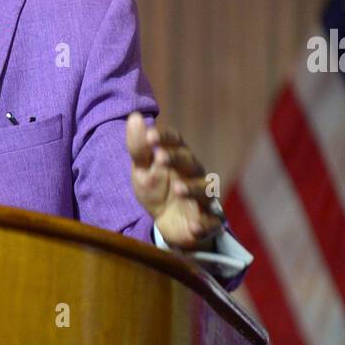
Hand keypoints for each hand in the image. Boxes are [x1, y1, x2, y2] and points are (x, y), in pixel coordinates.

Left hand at [126, 112, 224, 250]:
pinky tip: (194, 227)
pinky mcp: (207, 221)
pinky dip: (204, 225)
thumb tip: (134, 117)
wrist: (167, 222)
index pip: (175, 141)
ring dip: (192, 189)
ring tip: (178, 189)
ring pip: (204, 190)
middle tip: (160, 159)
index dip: (164, 138)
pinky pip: (210, 222)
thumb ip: (139, 147)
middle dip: (176, 160)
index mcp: (178, 158)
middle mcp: (194, 174)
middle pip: (189, 163)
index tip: (150, 136)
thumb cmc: (156, 189)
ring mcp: (202, 197)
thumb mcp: (143, 169)